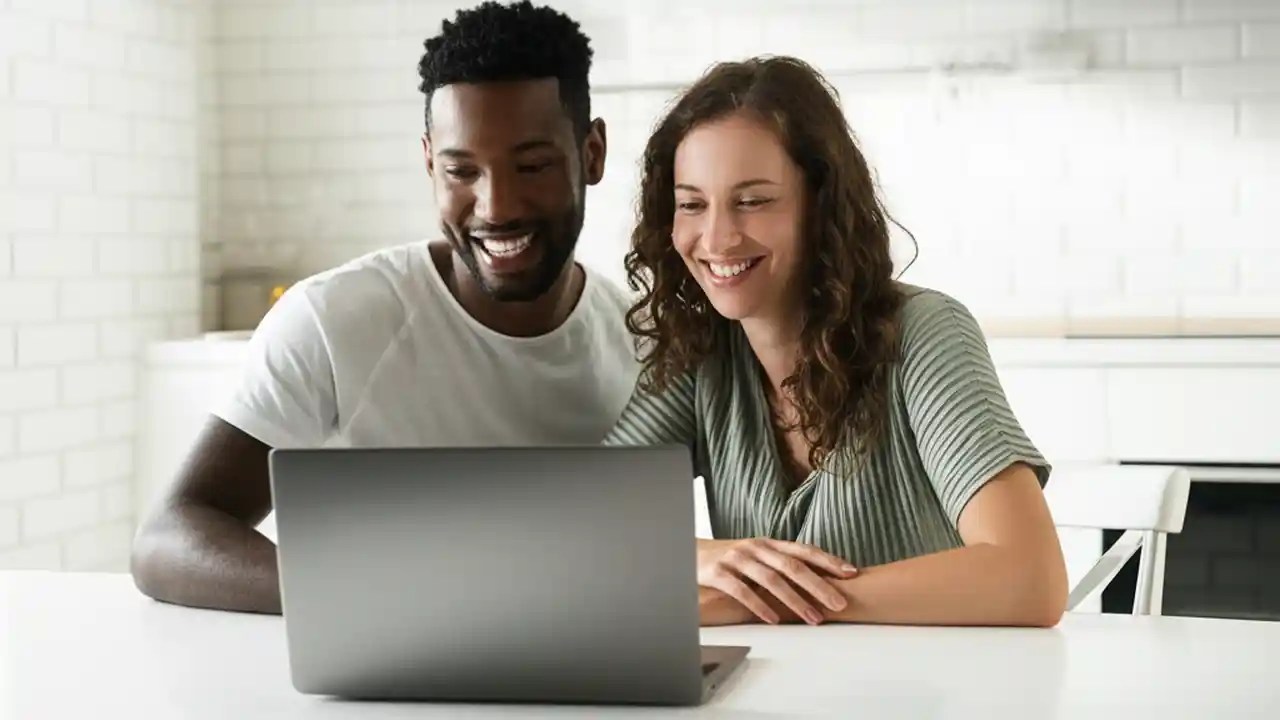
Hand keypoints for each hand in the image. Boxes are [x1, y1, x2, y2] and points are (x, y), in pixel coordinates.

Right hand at [696, 538, 856, 624]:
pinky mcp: (719, 573)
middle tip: (839, 603)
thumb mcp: (758, 558)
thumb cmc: (730, 561)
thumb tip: (818, 581)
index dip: (829, 560)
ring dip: (795, 600)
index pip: (805, 550)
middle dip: (820, 585)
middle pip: (793, 566)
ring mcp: (738, 559)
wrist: (688, 554)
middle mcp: (757, 548)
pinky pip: (742, 590)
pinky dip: (760, 605)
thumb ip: (782, 565)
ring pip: (772, 579)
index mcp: (770, 544)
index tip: (852, 573)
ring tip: (813, 618)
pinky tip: (773, 619)